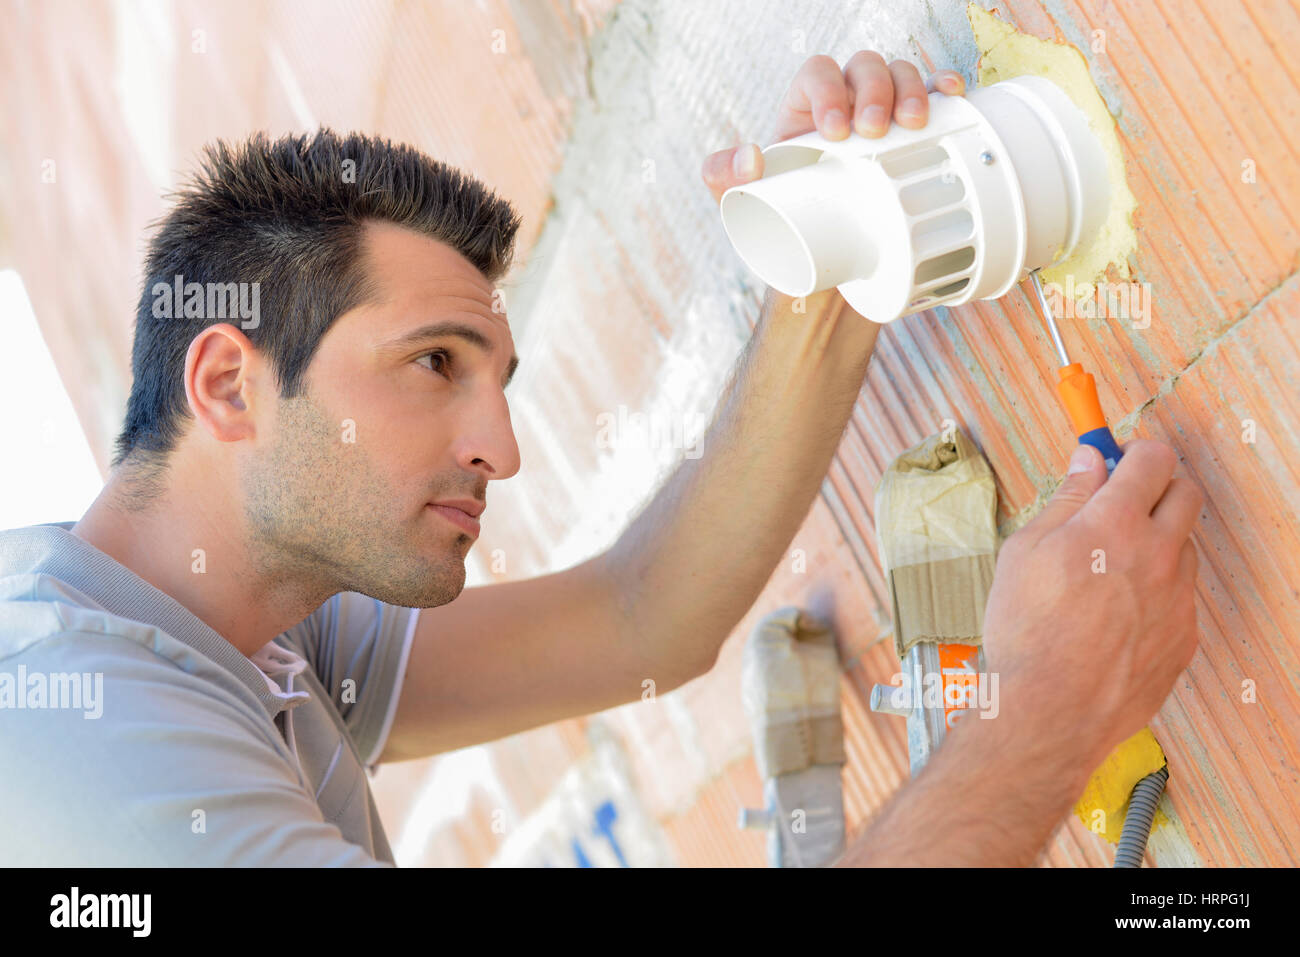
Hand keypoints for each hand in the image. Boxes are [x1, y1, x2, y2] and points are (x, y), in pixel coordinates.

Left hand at [701, 52, 965, 203]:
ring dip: (910, 90)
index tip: (833, 130)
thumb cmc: (783, 216)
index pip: (817, 75)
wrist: (822, 255)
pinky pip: (934, 95)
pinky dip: (944, 89)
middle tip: (872, 130)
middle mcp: (848, 100)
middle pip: (864, 66)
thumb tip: (749, 156)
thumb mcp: (744, 199)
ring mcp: (885, 111)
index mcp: (806, 108)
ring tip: (912, 124)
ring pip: (901, 73)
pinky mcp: (915, 131)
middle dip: (872, 91)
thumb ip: (723, 177)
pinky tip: (951, 96)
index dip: (827, 91)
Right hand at [981, 439, 1202, 779]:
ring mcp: (1179, 598)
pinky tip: (1114, 616)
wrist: (1050, 710)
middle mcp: (1160, 553)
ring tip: (1108, 570)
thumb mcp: (1025, 551)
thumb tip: (1087, 462)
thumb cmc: (1027, 630)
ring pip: (1184, 547)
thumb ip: (1065, 499)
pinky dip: (1155, 592)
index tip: (1114, 457)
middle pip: (1186, 492)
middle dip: (1158, 485)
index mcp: (1116, 522)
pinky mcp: (1184, 637)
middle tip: (1122, 499)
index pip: (1152, 458)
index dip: (1132, 451)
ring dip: (1157, 541)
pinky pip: (1179, 597)